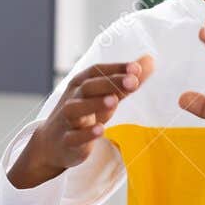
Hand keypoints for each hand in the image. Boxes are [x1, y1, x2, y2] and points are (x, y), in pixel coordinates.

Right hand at [8, 55, 154, 188]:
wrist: (53, 144)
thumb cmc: (85, 114)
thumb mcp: (106, 95)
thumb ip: (127, 81)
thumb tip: (150, 60)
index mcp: (82, 84)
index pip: (98, 71)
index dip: (116, 68)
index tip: (137, 67)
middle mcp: (73, 98)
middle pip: (89, 86)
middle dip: (110, 82)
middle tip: (133, 81)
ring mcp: (67, 120)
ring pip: (76, 109)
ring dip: (95, 103)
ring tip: (114, 101)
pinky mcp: (67, 141)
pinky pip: (74, 136)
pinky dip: (86, 133)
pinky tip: (100, 130)